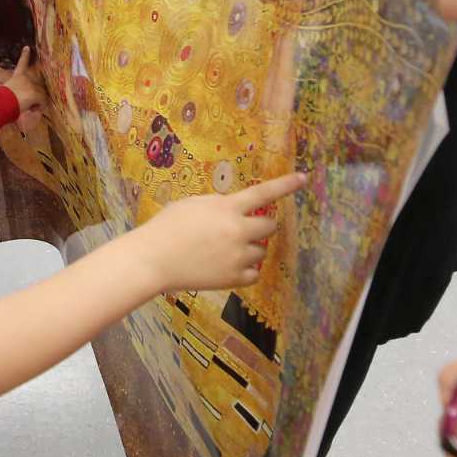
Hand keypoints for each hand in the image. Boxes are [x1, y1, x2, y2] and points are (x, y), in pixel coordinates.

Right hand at [0, 47, 47, 124]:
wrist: (3, 102)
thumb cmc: (1, 98)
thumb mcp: (8, 91)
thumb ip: (15, 91)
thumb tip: (20, 98)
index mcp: (17, 75)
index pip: (22, 62)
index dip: (25, 55)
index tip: (27, 48)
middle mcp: (26, 77)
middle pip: (38, 80)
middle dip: (38, 89)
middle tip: (32, 97)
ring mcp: (32, 84)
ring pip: (41, 93)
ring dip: (37, 101)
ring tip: (29, 107)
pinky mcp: (36, 93)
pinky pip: (42, 101)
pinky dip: (39, 106)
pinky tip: (33, 109)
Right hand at [138, 173, 306, 291]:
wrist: (153, 259)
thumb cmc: (166, 227)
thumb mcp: (192, 204)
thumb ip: (217, 206)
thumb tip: (232, 210)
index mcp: (227, 207)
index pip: (264, 193)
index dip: (286, 184)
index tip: (303, 178)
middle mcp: (238, 230)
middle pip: (269, 226)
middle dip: (260, 226)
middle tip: (243, 230)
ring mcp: (238, 256)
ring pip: (262, 251)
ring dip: (250, 249)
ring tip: (225, 252)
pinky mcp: (234, 278)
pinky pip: (254, 273)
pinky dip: (245, 270)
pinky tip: (228, 267)